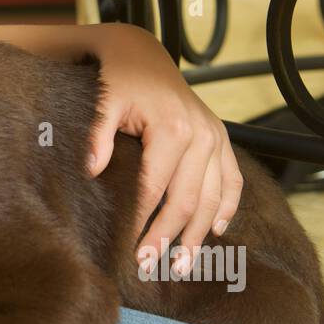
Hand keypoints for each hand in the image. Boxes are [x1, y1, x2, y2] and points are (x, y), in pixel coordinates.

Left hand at [84, 23, 242, 271]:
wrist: (143, 56)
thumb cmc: (119, 80)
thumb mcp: (104, 101)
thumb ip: (97, 134)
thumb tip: (90, 170)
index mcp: (172, 129)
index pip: (155, 189)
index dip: (142, 222)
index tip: (130, 252)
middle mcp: (201, 135)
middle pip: (186, 199)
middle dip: (169, 237)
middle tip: (152, 267)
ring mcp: (216, 138)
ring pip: (212, 197)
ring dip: (199, 234)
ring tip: (184, 265)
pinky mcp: (223, 139)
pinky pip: (232, 180)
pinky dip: (227, 206)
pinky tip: (216, 231)